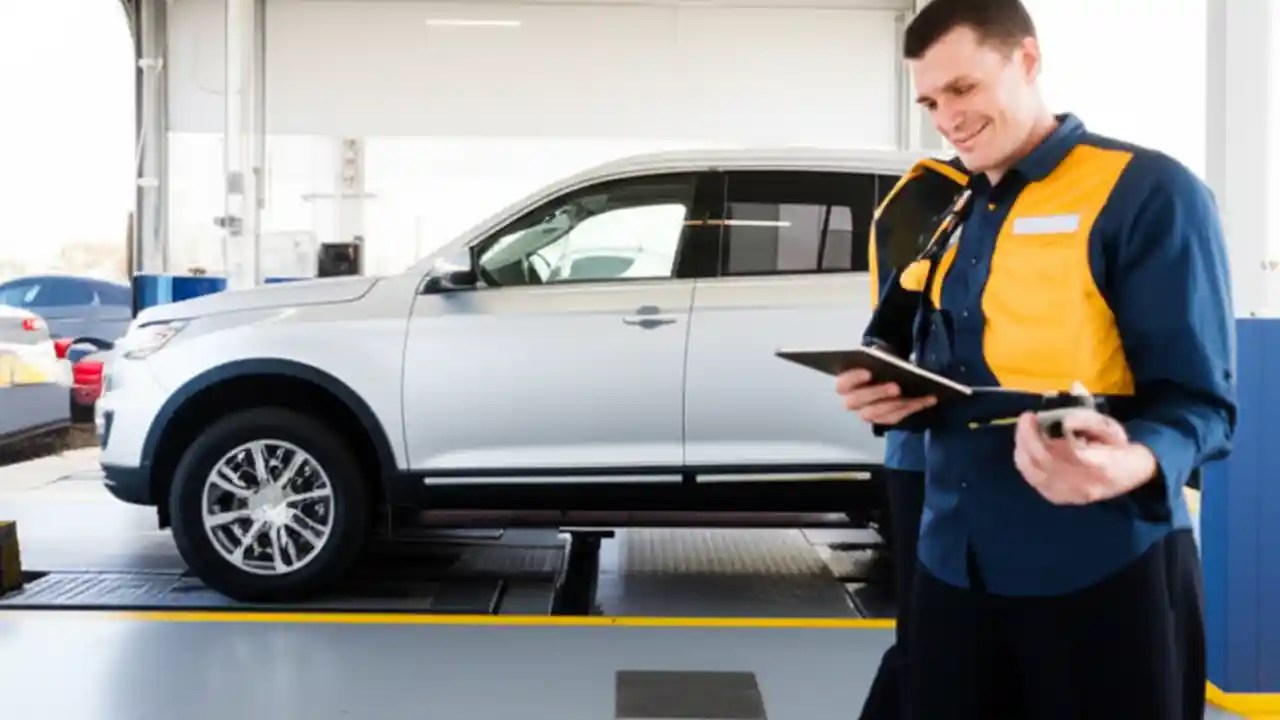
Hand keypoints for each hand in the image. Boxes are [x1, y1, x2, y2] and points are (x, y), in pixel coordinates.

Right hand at [835, 368, 936, 424]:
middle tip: (896, 387)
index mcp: (845, 383)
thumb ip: (877, 358)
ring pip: (874, 414)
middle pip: (856, 402)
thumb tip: (887, 361)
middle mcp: (851, 401)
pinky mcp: (882, 419)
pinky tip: (928, 399)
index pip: (842, 384)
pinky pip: (895, 417)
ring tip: (915, 395)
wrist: (886, 372)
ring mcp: (865, 412)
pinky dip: (912, 407)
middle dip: (877, 394)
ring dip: (894, 405)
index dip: (853, 379)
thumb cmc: (878, 364)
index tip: (869, 372)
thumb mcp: (877, 356)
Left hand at [1013, 409, 1158, 504]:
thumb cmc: (1117, 448)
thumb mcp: (1109, 427)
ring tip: (1024, 429)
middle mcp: (1083, 486)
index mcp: (1102, 467)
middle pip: (1045, 463)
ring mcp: (1068, 495)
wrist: (1127, 475)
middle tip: (1026, 417)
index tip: (1036, 416)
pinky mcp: (1057, 498)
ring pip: (1034, 472)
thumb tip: (1068, 406)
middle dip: (1028, 437)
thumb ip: (1087, 418)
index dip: (1047, 436)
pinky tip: (1025, 445)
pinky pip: (1032, 479)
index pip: (1070, 454)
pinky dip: (1025, 460)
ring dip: (1023, 447)